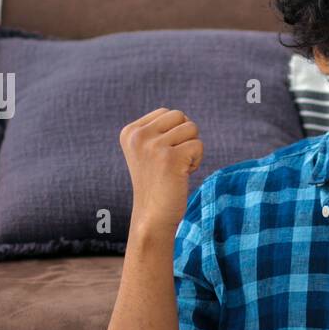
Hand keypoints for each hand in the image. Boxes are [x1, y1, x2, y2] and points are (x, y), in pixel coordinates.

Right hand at [120, 107, 203, 239]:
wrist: (152, 216)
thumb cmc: (156, 183)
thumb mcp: (148, 151)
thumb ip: (160, 130)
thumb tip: (184, 118)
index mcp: (130, 132)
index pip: (167, 113)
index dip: (174, 133)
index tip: (163, 156)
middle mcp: (138, 136)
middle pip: (180, 116)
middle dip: (185, 137)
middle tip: (174, 161)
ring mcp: (153, 146)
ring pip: (192, 128)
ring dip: (191, 149)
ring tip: (177, 168)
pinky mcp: (170, 158)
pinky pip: (198, 145)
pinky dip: (196, 160)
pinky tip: (183, 174)